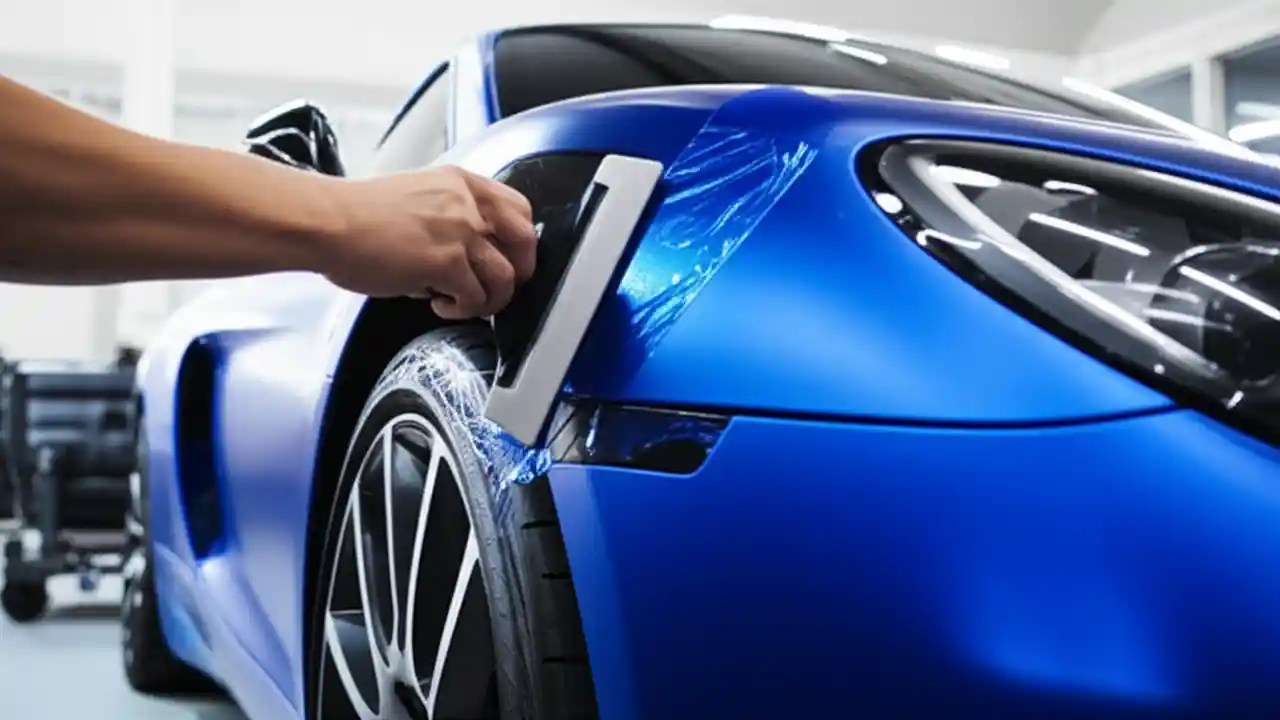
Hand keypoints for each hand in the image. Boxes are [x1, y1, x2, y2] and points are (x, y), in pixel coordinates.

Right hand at [315, 166, 535, 318]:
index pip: (519, 208)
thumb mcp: (417, 197)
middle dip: (518, 274)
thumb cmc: (357, 215)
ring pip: (504, 278)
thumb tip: (469, 255)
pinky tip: (438, 304)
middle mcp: (467, 204)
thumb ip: (450, 218)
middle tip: (496, 290)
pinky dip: (461, 309)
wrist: (327, 222)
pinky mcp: (446, 262)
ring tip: (459, 303)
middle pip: (525, 242)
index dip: (520, 241)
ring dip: (487, 300)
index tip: (508, 259)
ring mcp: (459, 232)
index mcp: (461, 183)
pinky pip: (475, 298)